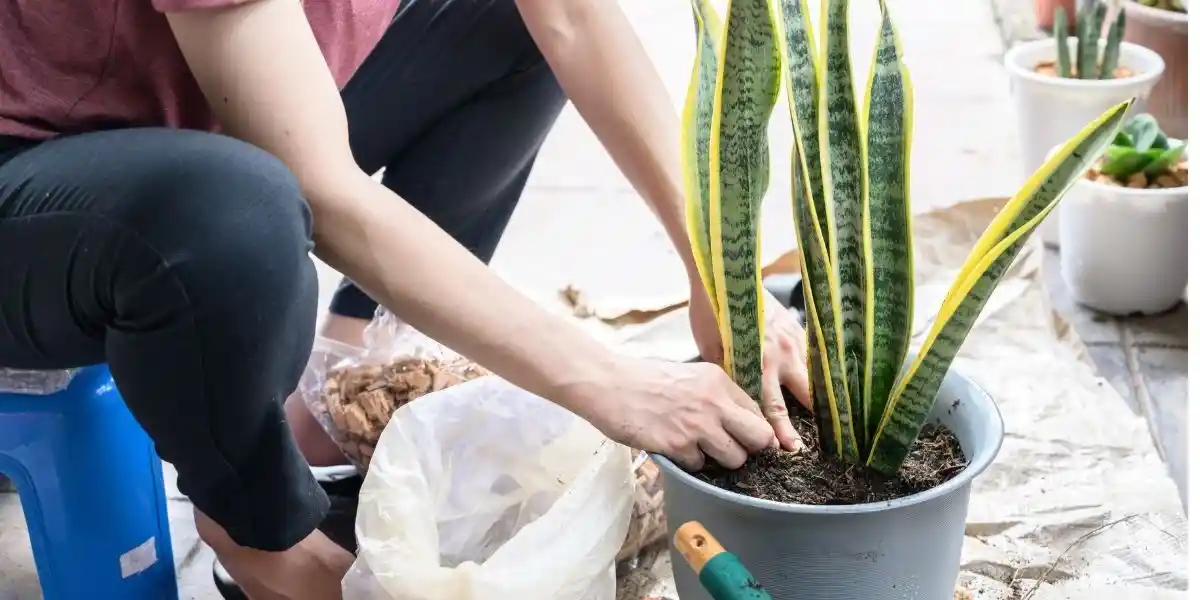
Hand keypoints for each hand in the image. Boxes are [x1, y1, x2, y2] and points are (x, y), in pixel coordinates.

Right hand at [572, 356, 774, 470]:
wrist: (608, 383)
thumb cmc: (644, 378)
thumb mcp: (689, 375)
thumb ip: (714, 395)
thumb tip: (735, 420)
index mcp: (719, 381)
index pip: (758, 413)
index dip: (754, 430)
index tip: (744, 439)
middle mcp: (715, 402)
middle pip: (759, 438)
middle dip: (749, 448)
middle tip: (731, 449)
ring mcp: (698, 425)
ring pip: (735, 458)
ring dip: (720, 460)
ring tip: (698, 449)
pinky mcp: (678, 445)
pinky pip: (700, 465)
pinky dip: (689, 463)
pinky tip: (674, 448)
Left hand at [688, 285, 811, 450]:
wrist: (725, 275)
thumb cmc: (711, 314)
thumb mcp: (711, 351)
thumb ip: (729, 376)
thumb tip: (735, 400)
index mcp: (757, 365)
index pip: (773, 408)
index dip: (783, 431)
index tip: (791, 448)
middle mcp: (781, 355)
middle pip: (806, 396)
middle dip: (816, 419)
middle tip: (827, 440)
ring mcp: (794, 339)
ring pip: (815, 375)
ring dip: (822, 395)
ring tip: (836, 416)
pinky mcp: (798, 325)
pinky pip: (814, 354)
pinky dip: (820, 370)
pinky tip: (826, 383)